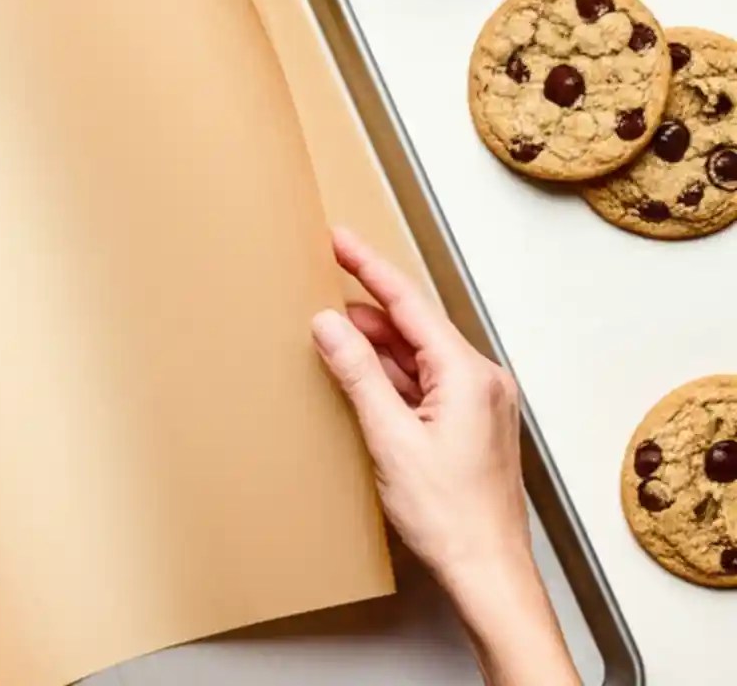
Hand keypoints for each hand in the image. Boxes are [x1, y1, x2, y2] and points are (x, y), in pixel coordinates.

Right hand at [311, 228, 526, 578]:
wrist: (486, 569)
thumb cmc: (450, 515)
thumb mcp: (390, 438)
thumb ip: (358, 375)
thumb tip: (328, 325)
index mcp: (467, 373)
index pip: (409, 304)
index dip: (369, 268)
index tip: (340, 240)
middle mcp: (479, 380)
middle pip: (414, 327)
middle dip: (365, 307)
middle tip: (322, 281)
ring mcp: (476, 404)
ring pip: (417, 357)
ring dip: (375, 344)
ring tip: (330, 329)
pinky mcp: (468, 426)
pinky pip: (423, 384)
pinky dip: (390, 376)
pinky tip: (360, 377)